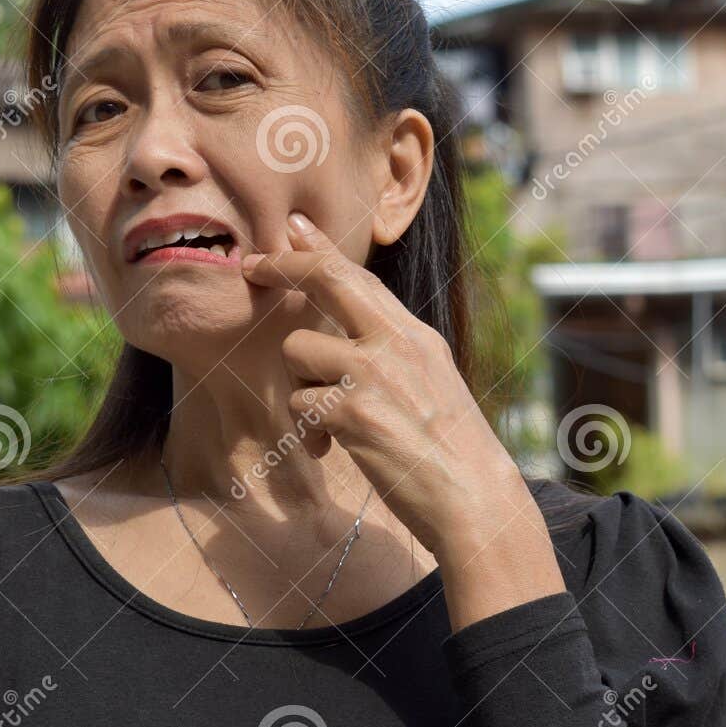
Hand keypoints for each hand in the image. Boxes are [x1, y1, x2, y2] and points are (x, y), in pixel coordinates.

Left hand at [240, 210, 538, 561]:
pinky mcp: (352, 413)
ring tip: (331, 421)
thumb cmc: (447, 448)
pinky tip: (333, 449)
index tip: (294, 228)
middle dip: (282, 267)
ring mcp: (372, 374)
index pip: (359, 275)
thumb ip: (388, 346)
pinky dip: (309, 431)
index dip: (319, 248)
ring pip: (297, 351)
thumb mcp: (428, 379)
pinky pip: (299, 405)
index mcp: (413, 334)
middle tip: (251, 266)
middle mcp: (394, 342)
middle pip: (325, 280)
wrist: (474, 499)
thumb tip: (343, 324)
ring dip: (301, 386)